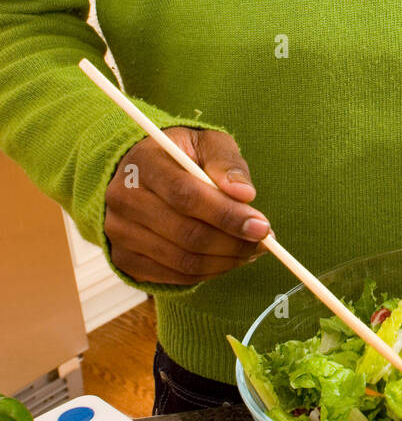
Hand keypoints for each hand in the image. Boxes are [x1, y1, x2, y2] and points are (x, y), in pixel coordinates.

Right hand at [104, 128, 270, 285]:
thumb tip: (245, 195)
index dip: (226, 214)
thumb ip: (227, 164)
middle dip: (233, 242)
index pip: (185, 195)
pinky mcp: (123, 259)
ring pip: (182, 260)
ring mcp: (119, 233)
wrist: (145, 173)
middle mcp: (123, 199)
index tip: (262, 225)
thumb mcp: (208, 144)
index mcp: (143, 162)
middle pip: (185, 233)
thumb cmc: (184, 156)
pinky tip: (228, 258)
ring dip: (226, 261)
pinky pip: (173, 276)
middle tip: (264, 240)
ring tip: (251, 250)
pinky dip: (208, 272)